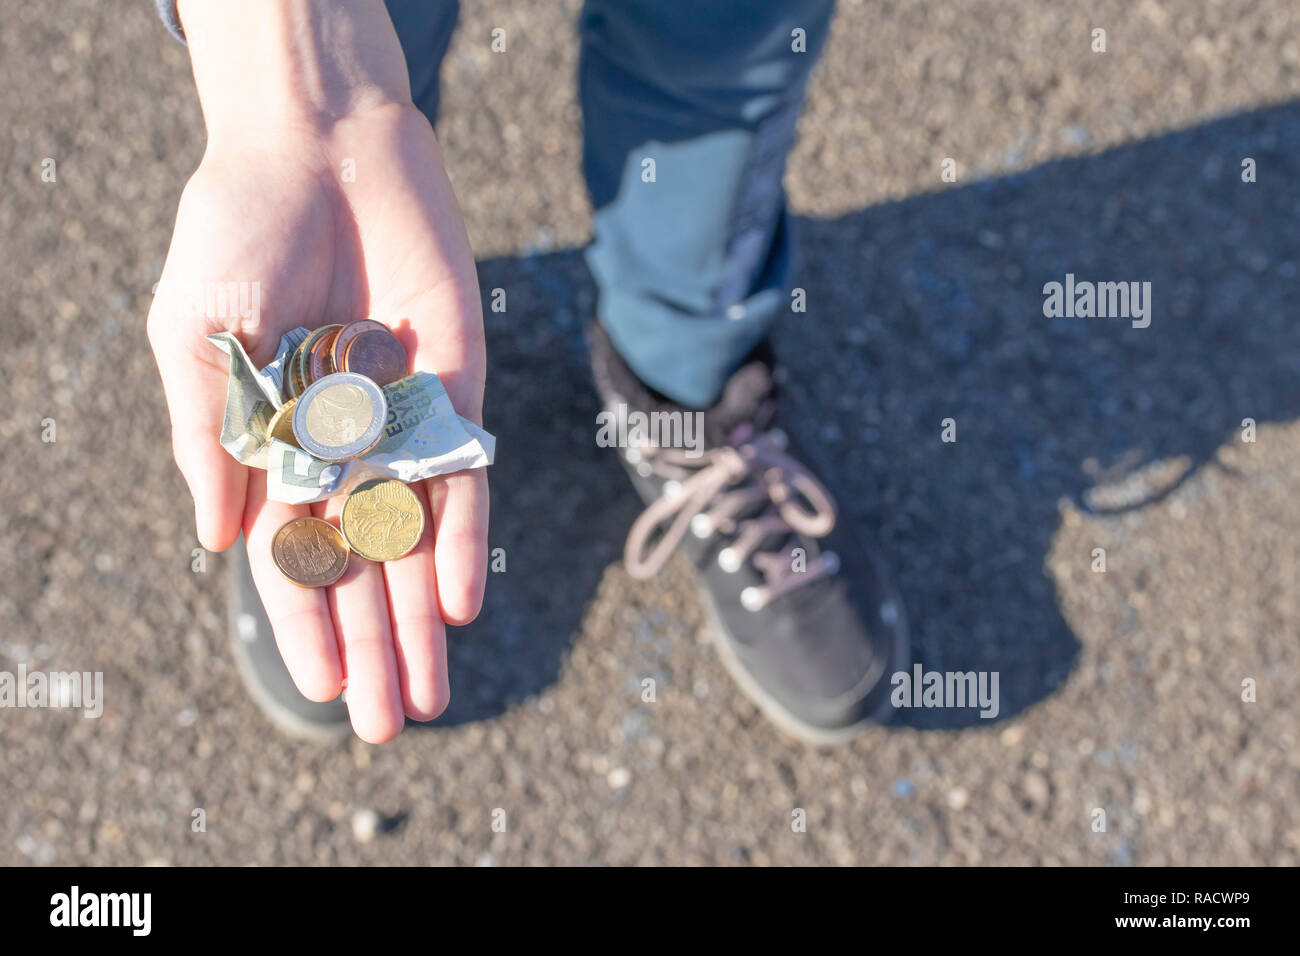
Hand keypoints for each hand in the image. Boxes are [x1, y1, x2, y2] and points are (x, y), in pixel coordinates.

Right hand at [147, 0, 486, 741]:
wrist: (315, 146)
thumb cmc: (237, 232)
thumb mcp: (194, 341)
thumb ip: (209, 440)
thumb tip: (217, 546)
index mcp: (276, 446)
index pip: (292, 559)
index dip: (304, 625)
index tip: (316, 691)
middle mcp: (346, 447)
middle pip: (362, 569)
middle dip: (372, 647)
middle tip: (382, 727)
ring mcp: (404, 422)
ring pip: (417, 541)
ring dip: (423, 619)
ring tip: (427, 694)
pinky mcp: (456, 386)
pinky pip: (463, 474)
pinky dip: (462, 538)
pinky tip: (460, 603)